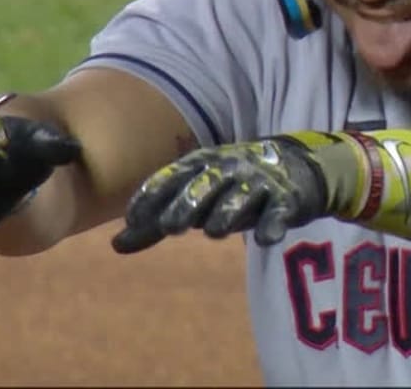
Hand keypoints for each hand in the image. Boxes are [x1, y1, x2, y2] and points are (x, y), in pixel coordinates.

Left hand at [111, 138, 326, 253]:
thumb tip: (114, 246)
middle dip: (187, 204)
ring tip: (215, 231)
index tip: (134, 219)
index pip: (170, 177)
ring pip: (239, 198)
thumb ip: (155, 223)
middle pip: (203, 185)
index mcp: (201, 163)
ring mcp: (258, 183)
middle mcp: (228, 168)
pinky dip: (271, 225)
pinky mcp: (286, 199)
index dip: (151, 196)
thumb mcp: (194, 197)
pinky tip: (265, 238)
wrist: (297, 168)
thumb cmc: (231, 187)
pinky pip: (278, 212)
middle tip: (171, 227)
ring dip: (226, 214)